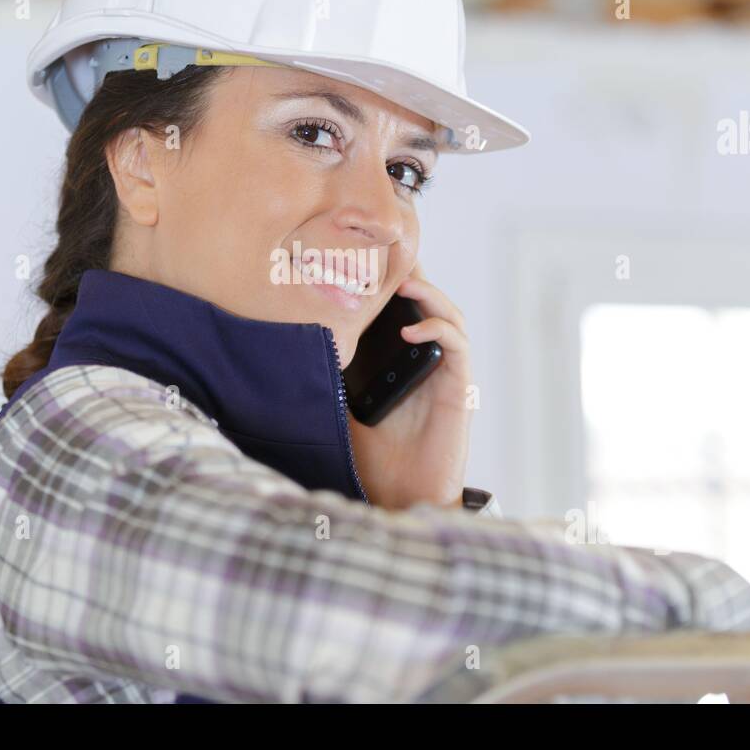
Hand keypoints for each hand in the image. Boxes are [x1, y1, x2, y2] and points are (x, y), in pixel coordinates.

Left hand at [345, 262, 472, 510]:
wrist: (397, 497)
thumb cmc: (371, 456)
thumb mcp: (339, 405)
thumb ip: (329, 374)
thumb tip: (290, 343)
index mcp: (396, 360)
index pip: (397, 308)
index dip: (388, 279)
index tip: (364, 252)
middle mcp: (423, 360)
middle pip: (426, 303)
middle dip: (410, 274)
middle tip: (388, 252)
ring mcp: (444, 372)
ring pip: (448, 316)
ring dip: (428, 294)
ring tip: (402, 282)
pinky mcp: (459, 389)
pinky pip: (457, 347)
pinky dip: (438, 329)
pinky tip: (412, 329)